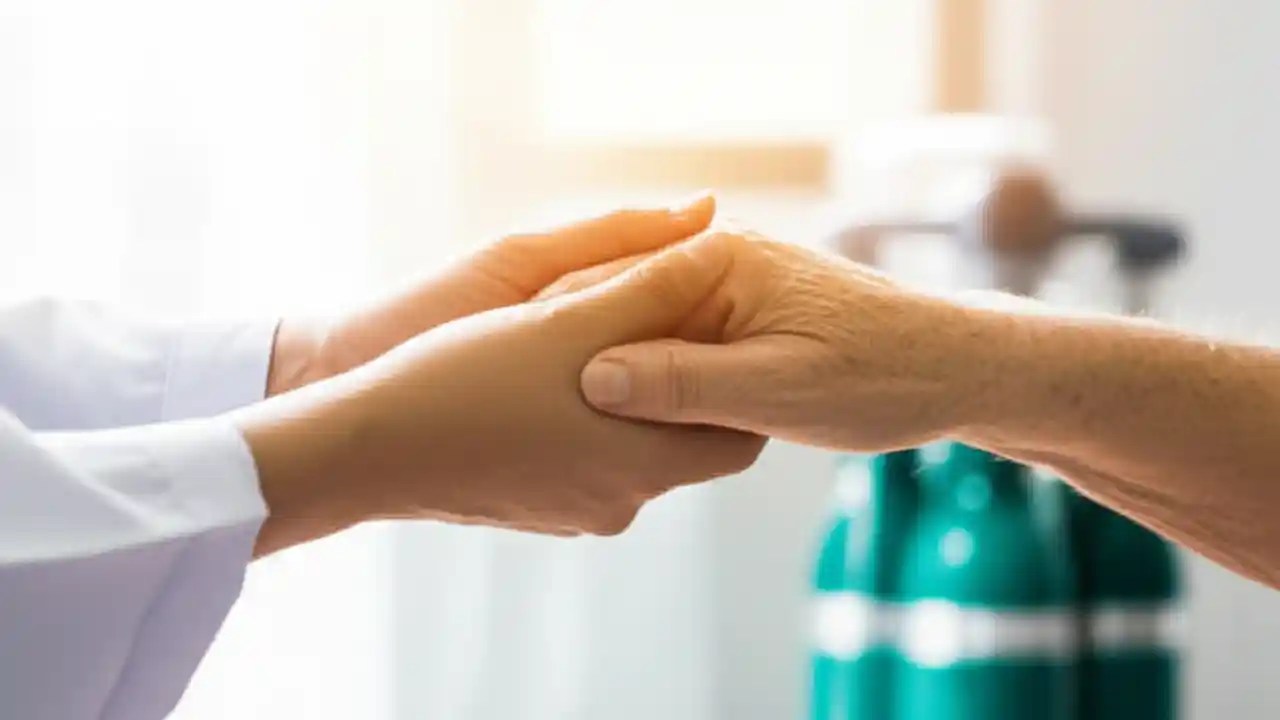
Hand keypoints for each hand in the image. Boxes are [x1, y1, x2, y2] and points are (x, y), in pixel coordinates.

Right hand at [236, 234, 764, 554]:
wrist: (366, 449)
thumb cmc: (468, 378)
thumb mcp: (567, 320)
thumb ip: (655, 282)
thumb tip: (720, 242)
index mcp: (643, 466)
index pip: (739, 438)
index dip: (740, 379)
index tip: (728, 329)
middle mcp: (620, 503)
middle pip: (687, 444)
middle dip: (685, 383)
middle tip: (672, 320)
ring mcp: (575, 513)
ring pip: (632, 450)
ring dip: (633, 400)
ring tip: (608, 337)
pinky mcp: (535, 510)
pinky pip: (587, 464)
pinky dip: (589, 424)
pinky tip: (553, 379)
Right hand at [558, 228, 980, 451]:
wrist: (957, 369)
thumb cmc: (882, 375)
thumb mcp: (779, 388)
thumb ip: (688, 382)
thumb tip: (599, 378)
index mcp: (721, 266)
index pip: (612, 292)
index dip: (562, 337)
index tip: (514, 380)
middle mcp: (717, 272)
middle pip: (619, 315)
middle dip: (577, 358)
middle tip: (527, 413)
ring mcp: (724, 302)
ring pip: (642, 342)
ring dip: (611, 378)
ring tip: (563, 427)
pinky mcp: (735, 334)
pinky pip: (670, 359)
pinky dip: (647, 388)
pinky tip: (624, 429)